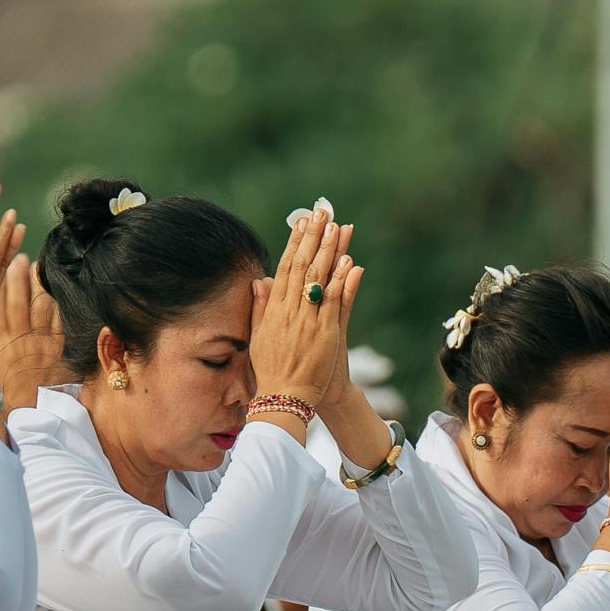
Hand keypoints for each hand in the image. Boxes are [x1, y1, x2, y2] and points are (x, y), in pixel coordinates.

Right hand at [0, 240, 63, 409]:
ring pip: (43, 308)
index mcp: (2, 342)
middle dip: (22, 277)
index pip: (3, 304)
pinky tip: (58, 296)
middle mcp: (23, 339)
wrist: (29, 419)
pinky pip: (60, 323)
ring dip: (41, 287)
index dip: (6, 282)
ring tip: (40, 269)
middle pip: (22, 300)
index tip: (9, 263)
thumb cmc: (3, 398)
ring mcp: (43, 344)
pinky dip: (58, 307)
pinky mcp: (59, 352)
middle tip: (23, 258)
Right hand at [250, 206, 358, 408]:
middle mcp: (289, 311)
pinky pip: (335, 302)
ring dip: (329, 251)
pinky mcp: (326, 334)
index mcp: (274, 310)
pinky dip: (342, 282)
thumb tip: (260, 280)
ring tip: (337, 226)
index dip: (294, 243)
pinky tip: (349, 262)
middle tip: (322, 212)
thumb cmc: (271, 370)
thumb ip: (261, 307)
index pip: (285, 268)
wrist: (284, 398)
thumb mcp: (259, 335)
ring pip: (319, 279)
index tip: (302, 223)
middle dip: (313, 237)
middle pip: (302, 266)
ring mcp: (308, 321)